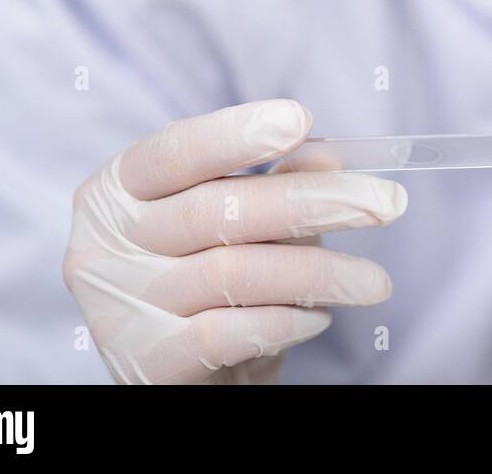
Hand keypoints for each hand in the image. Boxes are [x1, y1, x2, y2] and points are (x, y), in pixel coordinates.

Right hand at [63, 99, 406, 383]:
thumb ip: (274, 182)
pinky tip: (319, 317)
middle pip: (218, 209)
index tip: (302, 119)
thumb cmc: (209, 277)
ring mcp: (119, 307)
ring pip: (236, 272)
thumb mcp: (237, 222)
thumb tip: (327, 156)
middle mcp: (103, 244)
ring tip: (374, 281)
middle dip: (315, 202)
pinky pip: (232, 331)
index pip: (173, 151)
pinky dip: (288, 320)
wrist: (181, 372)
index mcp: (117, 190)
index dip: (236, 133)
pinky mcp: (147, 363)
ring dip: (321, 273)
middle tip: (388, 204)